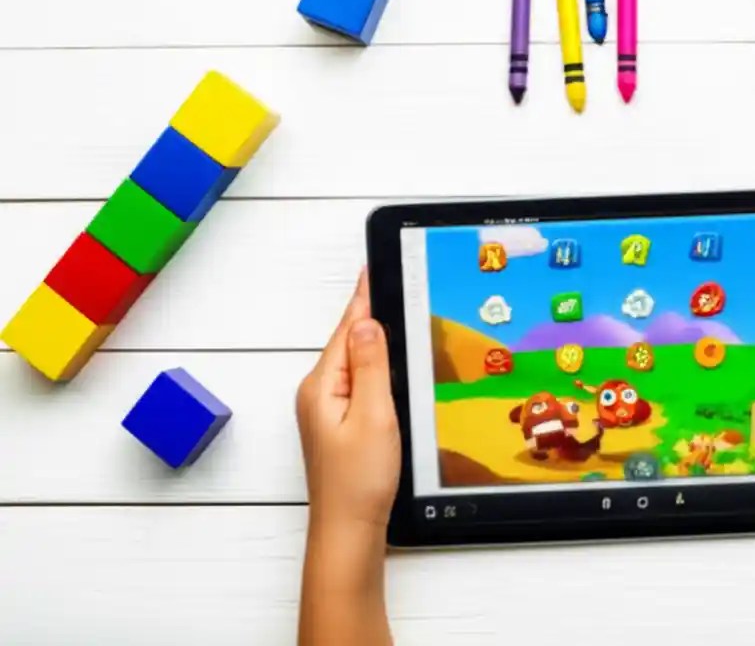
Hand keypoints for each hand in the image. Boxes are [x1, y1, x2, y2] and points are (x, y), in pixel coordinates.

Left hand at [296, 270, 400, 531]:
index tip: (373, 267)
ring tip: (391, 310)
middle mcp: (319, 394)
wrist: (348, 530)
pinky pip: (358, 382)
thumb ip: (370, 367)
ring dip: (374, 338)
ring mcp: (328, 411)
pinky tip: (388, 364)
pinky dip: (375, 366)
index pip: (349, 328)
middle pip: (349, 340)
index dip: (365, 297)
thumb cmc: (358, 483)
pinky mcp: (340, 426)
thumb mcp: (372, 416)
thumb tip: (368, 323)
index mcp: (323, 386)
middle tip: (388, 279)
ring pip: (354, 362)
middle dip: (370, 311)